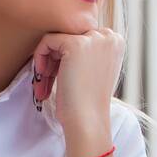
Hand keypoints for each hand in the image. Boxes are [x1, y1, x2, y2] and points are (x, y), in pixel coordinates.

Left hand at [32, 27, 124, 156]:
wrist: (88, 121)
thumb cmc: (87, 102)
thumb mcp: (94, 69)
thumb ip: (87, 51)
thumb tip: (62, 39)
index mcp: (116, 42)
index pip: (82, 37)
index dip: (65, 57)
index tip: (59, 78)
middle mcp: (109, 36)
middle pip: (69, 36)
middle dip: (55, 59)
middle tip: (47, 83)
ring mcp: (94, 38)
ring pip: (57, 38)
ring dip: (46, 61)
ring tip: (43, 85)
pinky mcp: (76, 44)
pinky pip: (47, 41)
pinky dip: (39, 58)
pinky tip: (42, 77)